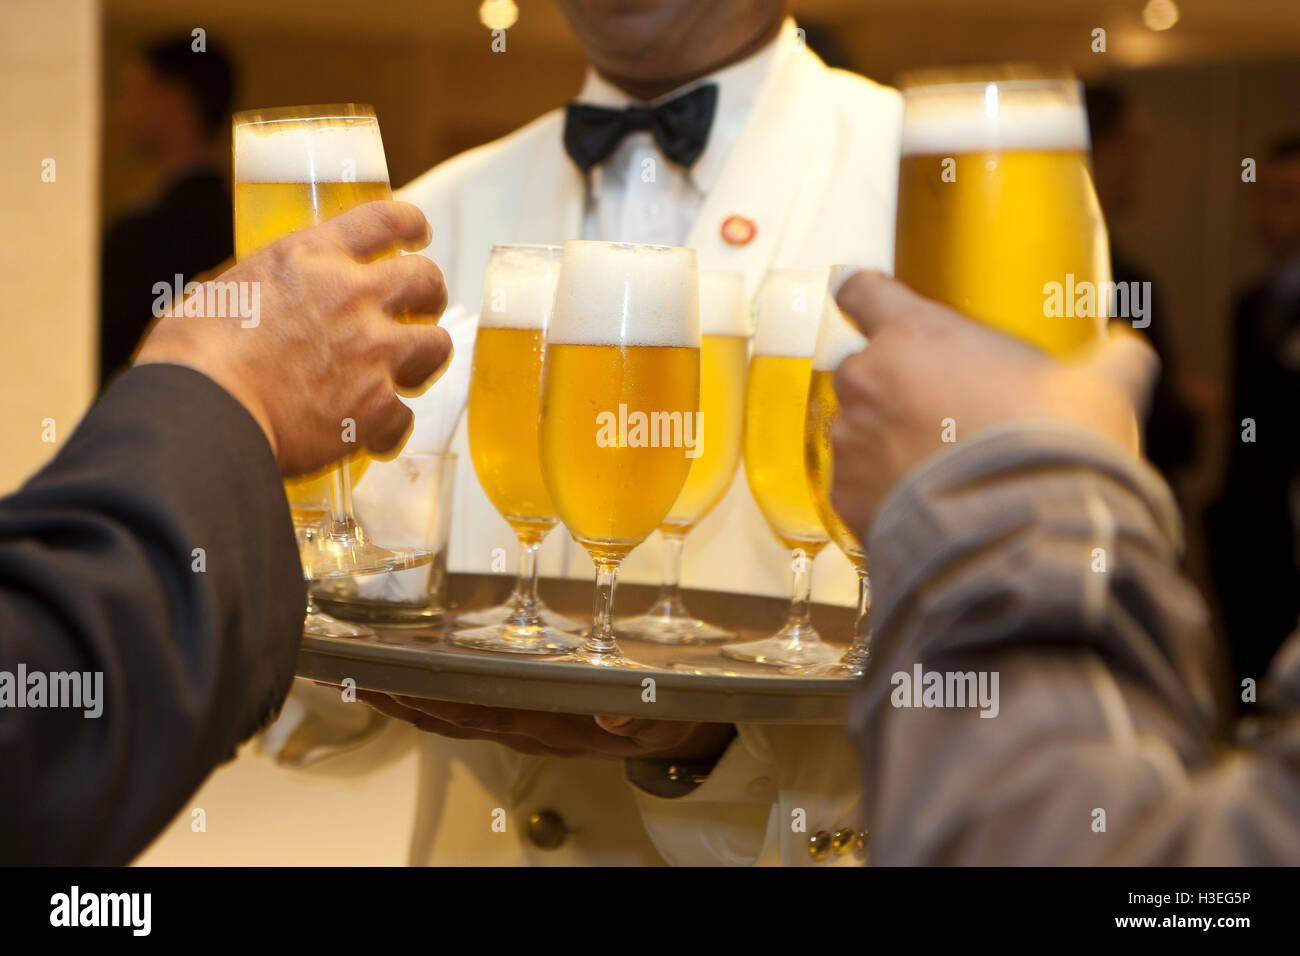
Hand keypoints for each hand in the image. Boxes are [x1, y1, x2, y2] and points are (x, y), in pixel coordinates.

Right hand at [135, 201, 450, 476]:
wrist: (202, 412)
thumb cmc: (194, 358)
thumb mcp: (226, 292)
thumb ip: (270, 290)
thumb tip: (273, 305)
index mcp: (310, 258)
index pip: (383, 220)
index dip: (410, 225)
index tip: (418, 234)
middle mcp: (351, 296)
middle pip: (425, 279)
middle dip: (428, 295)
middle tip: (421, 310)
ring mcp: (372, 351)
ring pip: (435, 345)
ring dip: (422, 359)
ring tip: (405, 373)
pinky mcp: (377, 406)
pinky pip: (405, 417)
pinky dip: (390, 428)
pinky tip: (373, 435)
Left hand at [355, 690, 736, 760]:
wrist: (679, 737)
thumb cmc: (665, 718)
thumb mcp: (666, 717)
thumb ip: (641, 717)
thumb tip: (612, 716)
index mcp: (554, 726)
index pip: (485, 713)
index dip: (440, 701)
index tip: (399, 685)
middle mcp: (528, 729)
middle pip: (449, 718)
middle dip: (398, 701)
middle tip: (350, 678)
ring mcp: (523, 727)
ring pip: (450, 718)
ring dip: (403, 701)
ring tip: (359, 678)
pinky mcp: (525, 719)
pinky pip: (467, 712)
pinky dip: (430, 699)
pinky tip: (408, 681)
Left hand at [829, 270, 1158, 536]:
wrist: (1022, 538)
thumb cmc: (1053, 450)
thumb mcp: (1101, 391)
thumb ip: (1112, 360)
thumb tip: (1130, 353)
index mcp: (915, 335)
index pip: (861, 291)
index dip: (865, 295)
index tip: (865, 298)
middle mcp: (869, 382)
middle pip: (861, 368)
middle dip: (892, 385)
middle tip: (939, 411)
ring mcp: (851, 442)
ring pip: (857, 430)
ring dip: (886, 442)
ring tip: (938, 469)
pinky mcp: (845, 499)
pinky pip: (857, 486)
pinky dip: (882, 493)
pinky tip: (926, 507)